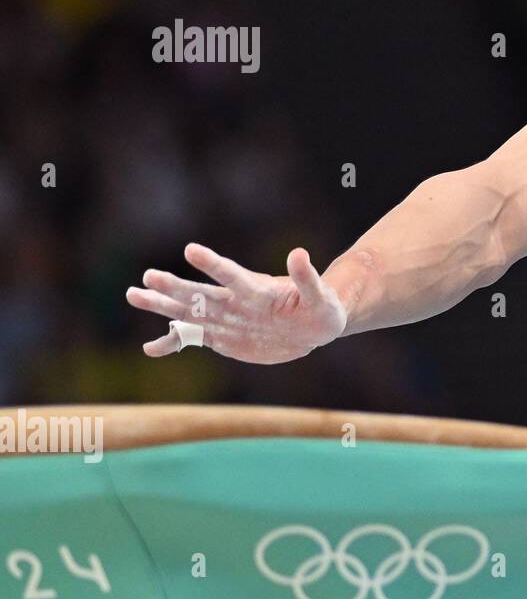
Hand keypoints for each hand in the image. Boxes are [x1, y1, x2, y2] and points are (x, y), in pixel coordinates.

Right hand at [126, 243, 347, 363]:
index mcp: (257, 290)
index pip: (232, 275)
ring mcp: (226, 319)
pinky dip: (172, 343)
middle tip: (148, 277)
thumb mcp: (321, 296)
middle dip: (175, 287)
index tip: (191, 250)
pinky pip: (193, 340)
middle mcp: (235, 302)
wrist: (312, 326)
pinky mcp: (223, 338)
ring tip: (133, 294)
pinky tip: (150, 348)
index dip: (213, 264)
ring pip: (189, 312)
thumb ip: (308, 278)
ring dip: (163, 306)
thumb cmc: (320, 307)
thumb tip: (299, 253)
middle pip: (201, 294)